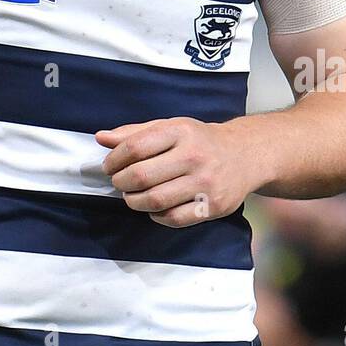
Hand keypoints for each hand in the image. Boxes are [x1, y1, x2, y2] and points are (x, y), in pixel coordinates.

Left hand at [96, 117, 262, 227]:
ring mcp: (205, 183)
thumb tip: (100, 138)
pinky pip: (173, 218)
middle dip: (121, 182)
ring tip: (132, 196)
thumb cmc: (198, 140)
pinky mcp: (212, 206)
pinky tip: (154, 208)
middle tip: (119, 182)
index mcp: (180, 131)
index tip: (108, 166)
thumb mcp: (169, 127)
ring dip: (134, 201)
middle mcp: (194, 156)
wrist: (244, 155)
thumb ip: (134, 133)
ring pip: (154, 200)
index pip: (135, 147)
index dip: (113, 159)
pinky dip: (156, 215)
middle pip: (141, 176)